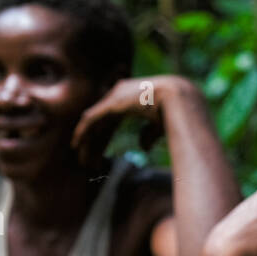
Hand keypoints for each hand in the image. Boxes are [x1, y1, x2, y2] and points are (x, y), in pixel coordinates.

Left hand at [71, 76, 189, 164]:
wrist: (179, 98)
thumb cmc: (176, 111)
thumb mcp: (160, 125)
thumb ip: (148, 134)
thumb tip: (142, 147)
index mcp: (132, 98)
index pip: (111, 121)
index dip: (105, 137)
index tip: (100, 154)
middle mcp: (120, 95)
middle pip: (101, 122)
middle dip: (95, 142)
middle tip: (88, 160)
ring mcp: (115, 97)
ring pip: (95, 122)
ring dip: (87, 141)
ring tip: (82, 160)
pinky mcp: (112, 103)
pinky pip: (92, 119)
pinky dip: (83, 132)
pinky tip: (76, 145)